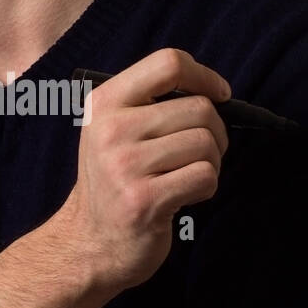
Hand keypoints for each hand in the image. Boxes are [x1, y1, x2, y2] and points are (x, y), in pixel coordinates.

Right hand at [58, 47, 231, 292]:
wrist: (89, 244)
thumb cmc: (114, 183)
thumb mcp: (112, 130)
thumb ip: (150, 103)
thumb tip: (213, 91)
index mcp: (104, 103)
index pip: (168, 63)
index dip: (204, 76)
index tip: (219, 95)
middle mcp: (111, 130)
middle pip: (198, 108)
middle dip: (214, 133)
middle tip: (198, 154)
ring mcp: (125, 166)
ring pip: (205, 143)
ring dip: (210, 162)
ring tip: (186, 176)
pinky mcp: (144, 200)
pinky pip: (204, 176)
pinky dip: (206, 187)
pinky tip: (184, 196)